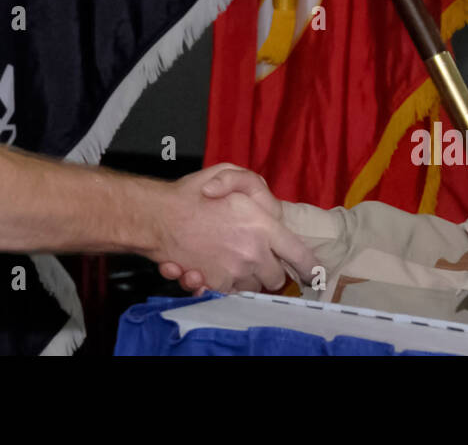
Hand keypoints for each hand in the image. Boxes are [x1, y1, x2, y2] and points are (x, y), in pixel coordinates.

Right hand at [152, 164, 311, 294]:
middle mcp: (253, 252)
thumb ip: (252, 183)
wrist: (158, 218)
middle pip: (276, 278)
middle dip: (268, 270)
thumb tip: (265, 206)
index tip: (309, 272)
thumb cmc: (191, 193)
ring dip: (247, 278)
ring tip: (228, 260)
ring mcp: (235, 271)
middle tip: (254, 257)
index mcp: (262, 224)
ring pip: (254, 288)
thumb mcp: (227, 172)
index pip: (300, 255)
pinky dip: (225, 286)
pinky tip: (211, 269)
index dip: (308, 267)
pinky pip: (231, 294)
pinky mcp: (216, 285)